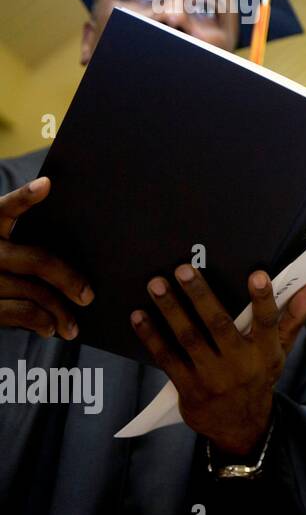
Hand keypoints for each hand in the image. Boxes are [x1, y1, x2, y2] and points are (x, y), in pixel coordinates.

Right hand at [0, 177, 93, 338]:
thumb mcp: (6, 243)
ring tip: (74, 326)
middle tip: (89, 296)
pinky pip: (19, 312)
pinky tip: (50, 329)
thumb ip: (30, 238)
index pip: (6, 207)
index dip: (25, 196)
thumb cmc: (0, 263)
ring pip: (33, 292)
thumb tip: (81, 241)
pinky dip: (40, 322)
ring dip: (59, 311)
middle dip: (68, 279)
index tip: (46, 185)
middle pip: (36, 261)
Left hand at [130, 265, 305, 455]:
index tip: (257, 274)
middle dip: (200, 296)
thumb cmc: (259, 377)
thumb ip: (294, 316)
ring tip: (156, 285)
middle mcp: (239, 364)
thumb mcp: (280, 351)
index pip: (268, 322)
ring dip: (171, 310)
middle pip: (219, 325)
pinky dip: (151, 336)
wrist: (240, 426)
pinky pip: (167, 358)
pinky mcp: (188, 387)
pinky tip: (139, 315)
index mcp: (265, 352)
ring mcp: (211, 377)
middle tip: (184, 269)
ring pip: (189, 338)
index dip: (263, 299)